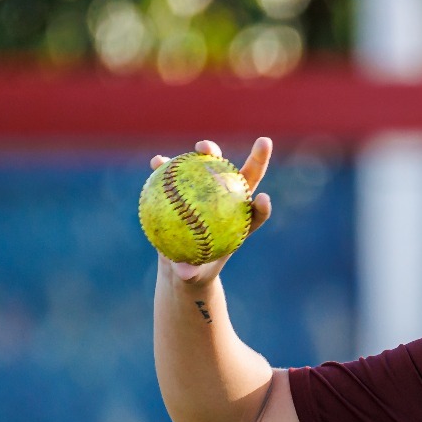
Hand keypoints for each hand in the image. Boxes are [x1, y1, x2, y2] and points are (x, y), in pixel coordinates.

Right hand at [150, 137, 273, 284]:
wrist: (180, 261)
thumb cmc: (193, 271)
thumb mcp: (191, 277)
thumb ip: (190, 273)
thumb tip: (184, 272)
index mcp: (238, 226)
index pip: (256, 215)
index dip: (262, 207)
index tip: (263, 199)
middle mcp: (229, 205)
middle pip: (246, 180)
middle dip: (257, 159)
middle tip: (263, 143)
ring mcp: (208, 194)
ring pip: (214, 168)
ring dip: (211, 153)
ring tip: (202, 147)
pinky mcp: (186, 190)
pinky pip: (178, 175)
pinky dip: (168, 167)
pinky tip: (157, 161)